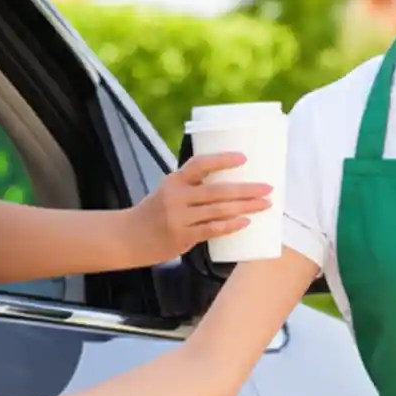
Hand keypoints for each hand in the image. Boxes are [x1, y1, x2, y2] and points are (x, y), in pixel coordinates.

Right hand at [130, 152, 272, 261]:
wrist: (127, 237)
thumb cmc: (154, 212)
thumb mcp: (168, 191)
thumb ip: (193, 187)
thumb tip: (230, 184)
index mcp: (174, 180)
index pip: (200, 164)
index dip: (222, 159)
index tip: (244, 158)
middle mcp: (176, 197)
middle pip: (217, 190)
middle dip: (246, 189)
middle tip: (268, 188)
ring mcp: (179, 218)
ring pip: (219, 210)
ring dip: (245, 207)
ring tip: (265, 205)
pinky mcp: (181, 237)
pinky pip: (211, 230)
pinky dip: (230, 225)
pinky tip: (245, 222)